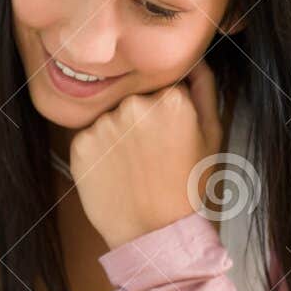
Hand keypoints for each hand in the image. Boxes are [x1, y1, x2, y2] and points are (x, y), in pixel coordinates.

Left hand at [68, 60, 224, 248]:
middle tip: (150, 151)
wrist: (154, 233)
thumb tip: (193, 57)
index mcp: (171, 98)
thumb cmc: (187, 186)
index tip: (168, 131)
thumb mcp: (211, 135)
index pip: (160, 84)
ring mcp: (104, 123)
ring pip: (109, 115)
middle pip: (132, 96)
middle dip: (139, 116)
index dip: (164, 107)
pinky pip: (88, 135)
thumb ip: (203, 88)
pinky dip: (98, 149)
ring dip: (117, 131)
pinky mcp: (80, 143)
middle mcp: (134, 104)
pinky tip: (114, 171)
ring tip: (132, 164)